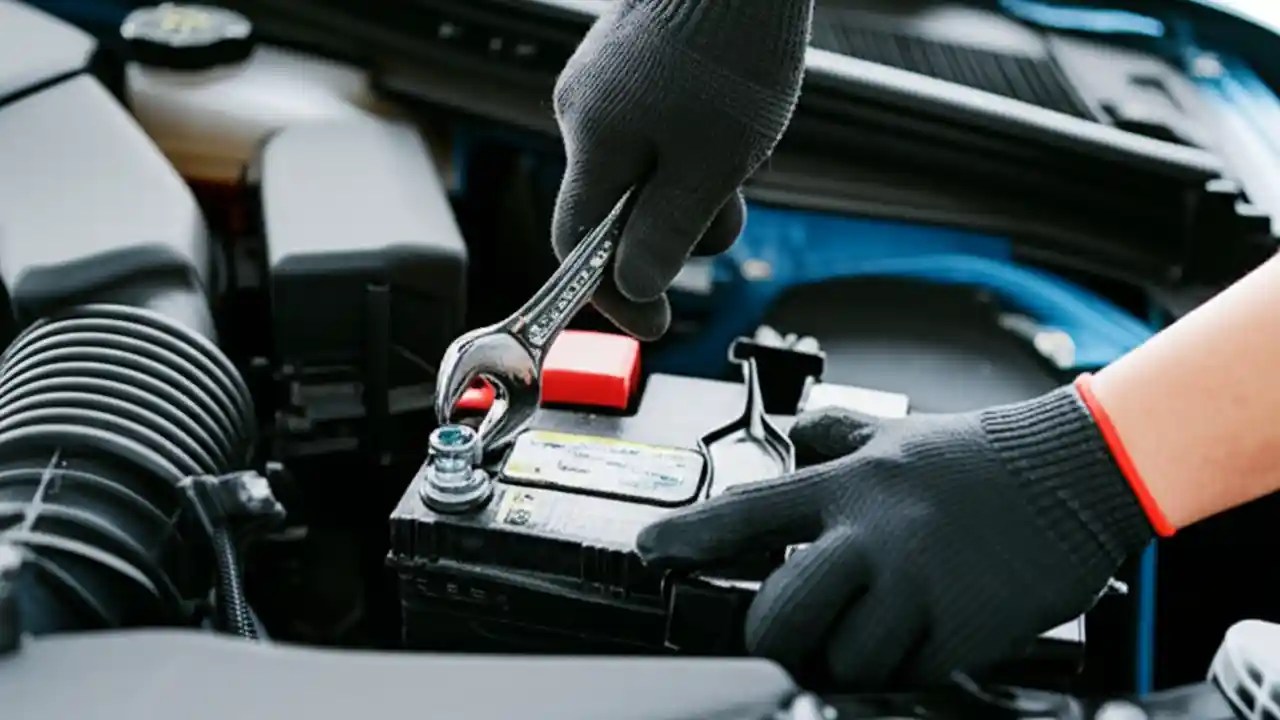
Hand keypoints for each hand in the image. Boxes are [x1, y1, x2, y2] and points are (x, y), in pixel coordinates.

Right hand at [551, 0, 812, 339]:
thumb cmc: (732, 53)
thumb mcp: (711, 165)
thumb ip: (667, 231)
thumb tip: (634, 288)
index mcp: (592, 140)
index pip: (576, 244)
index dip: (613, 294)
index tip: (657, 320)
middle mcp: (585, 110)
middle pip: (619, 207)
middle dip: (678, 222)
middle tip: (729, 203)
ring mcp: (607, 82)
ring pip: (648, 168)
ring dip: (699, 180)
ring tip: (745, 147)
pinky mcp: (636, 63)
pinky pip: (660, 129)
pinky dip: (699, 143)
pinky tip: (736, 119)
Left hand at [636, 386, 1152, 687]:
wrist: (1077, 471)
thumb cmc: (982, 455)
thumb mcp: (897, 431)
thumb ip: (838, 437)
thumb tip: (799, 434)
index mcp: (848, 484)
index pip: (748, 512)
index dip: (688, 537)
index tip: (651, 553)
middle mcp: (873, 536)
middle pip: (779, 616)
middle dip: (768, 637)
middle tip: (778, 634)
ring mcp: (916, 587)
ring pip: (840, 659)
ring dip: (841, 658)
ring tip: (862, 631)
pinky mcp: (960, 631)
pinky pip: (902, 674)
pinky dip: (896, 667)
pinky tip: (913, 636)